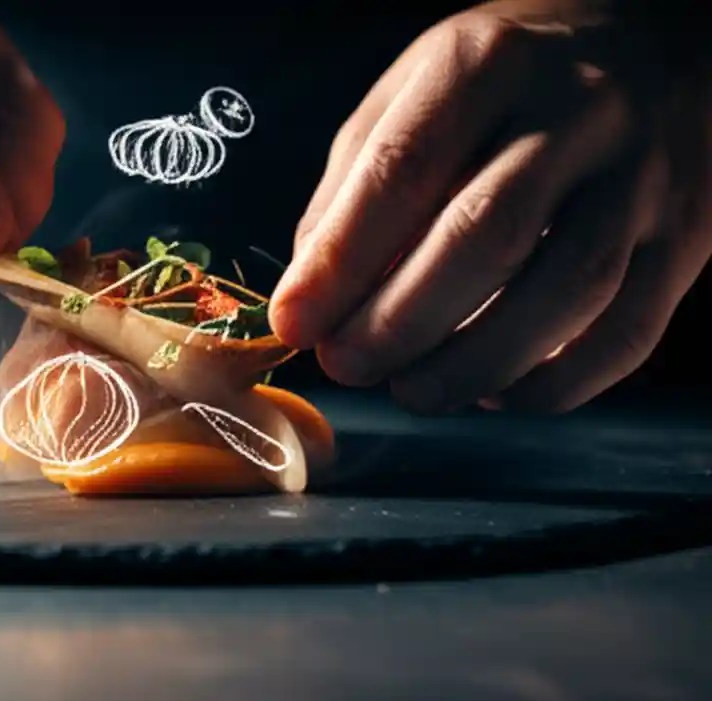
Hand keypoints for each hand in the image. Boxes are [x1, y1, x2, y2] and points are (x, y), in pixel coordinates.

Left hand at [269, 0, 711, 412]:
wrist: (656, 43)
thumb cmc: (508, 79)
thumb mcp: (414, 91)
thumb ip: (355, 184)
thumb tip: (313, 290)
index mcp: (488, 62)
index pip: (404, 169)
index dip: (341, 260)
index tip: (294, 321)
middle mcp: (579, 110)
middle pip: (484, 235)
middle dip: (398, 321)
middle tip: (346, 363)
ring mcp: (644, 176)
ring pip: (564, 291)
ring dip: (472, 363)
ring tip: (410, 388)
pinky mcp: (684, 241)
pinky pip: (625, 334)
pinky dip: (551, 383)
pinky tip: (494, 390)